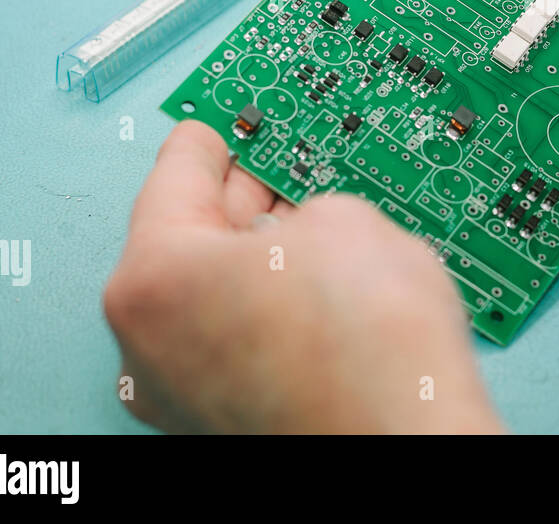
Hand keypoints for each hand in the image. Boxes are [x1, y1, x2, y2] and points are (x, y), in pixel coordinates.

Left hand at [103, 120, 503, 433]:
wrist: (408, 441)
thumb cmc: (367, 350)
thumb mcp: (345, 221)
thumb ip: (308, 207)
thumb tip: (306, 227)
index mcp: (151, 280)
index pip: (176, 176)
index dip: (214, 135)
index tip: (226, 118)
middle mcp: (150, 346)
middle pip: (192, 241)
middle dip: (243, 198)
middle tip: (280, 161)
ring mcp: (188, 393)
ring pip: (220, 296)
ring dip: (265, 254)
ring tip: (317, 221)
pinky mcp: (234, 420)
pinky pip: (245, 339)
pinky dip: (277, 305)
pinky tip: (326, 281)